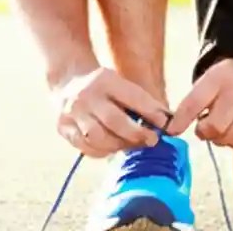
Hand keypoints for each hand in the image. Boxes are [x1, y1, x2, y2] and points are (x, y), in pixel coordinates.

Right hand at [52, 66, 169, 157]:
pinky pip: (85, 147)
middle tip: (152, 140)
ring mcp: (72, 112)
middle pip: (114, 120)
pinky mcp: (63, 127)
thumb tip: (169, 122)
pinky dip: (101, 151)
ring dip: (118, 145)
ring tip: (130, 144)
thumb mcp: (121, 85)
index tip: (166, 124)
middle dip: (137, 134)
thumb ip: (143, 102)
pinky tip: (111, 148)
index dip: (152, 113)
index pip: (133, 97)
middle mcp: (86, 95)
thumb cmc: (104, 88)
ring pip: (97, 137)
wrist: (67, 83)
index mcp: (105, 80)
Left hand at [165, 57, 232, 149]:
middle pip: (215, 128)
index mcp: (220, 78)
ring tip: (223, 128)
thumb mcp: (211, 79)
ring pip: (230, 139)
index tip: (171, 131)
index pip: (194, 103)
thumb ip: (194, 101)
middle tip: (206, 127)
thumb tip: (174, 128)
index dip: (180, 121)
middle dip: (206, 133)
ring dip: (221, 139)